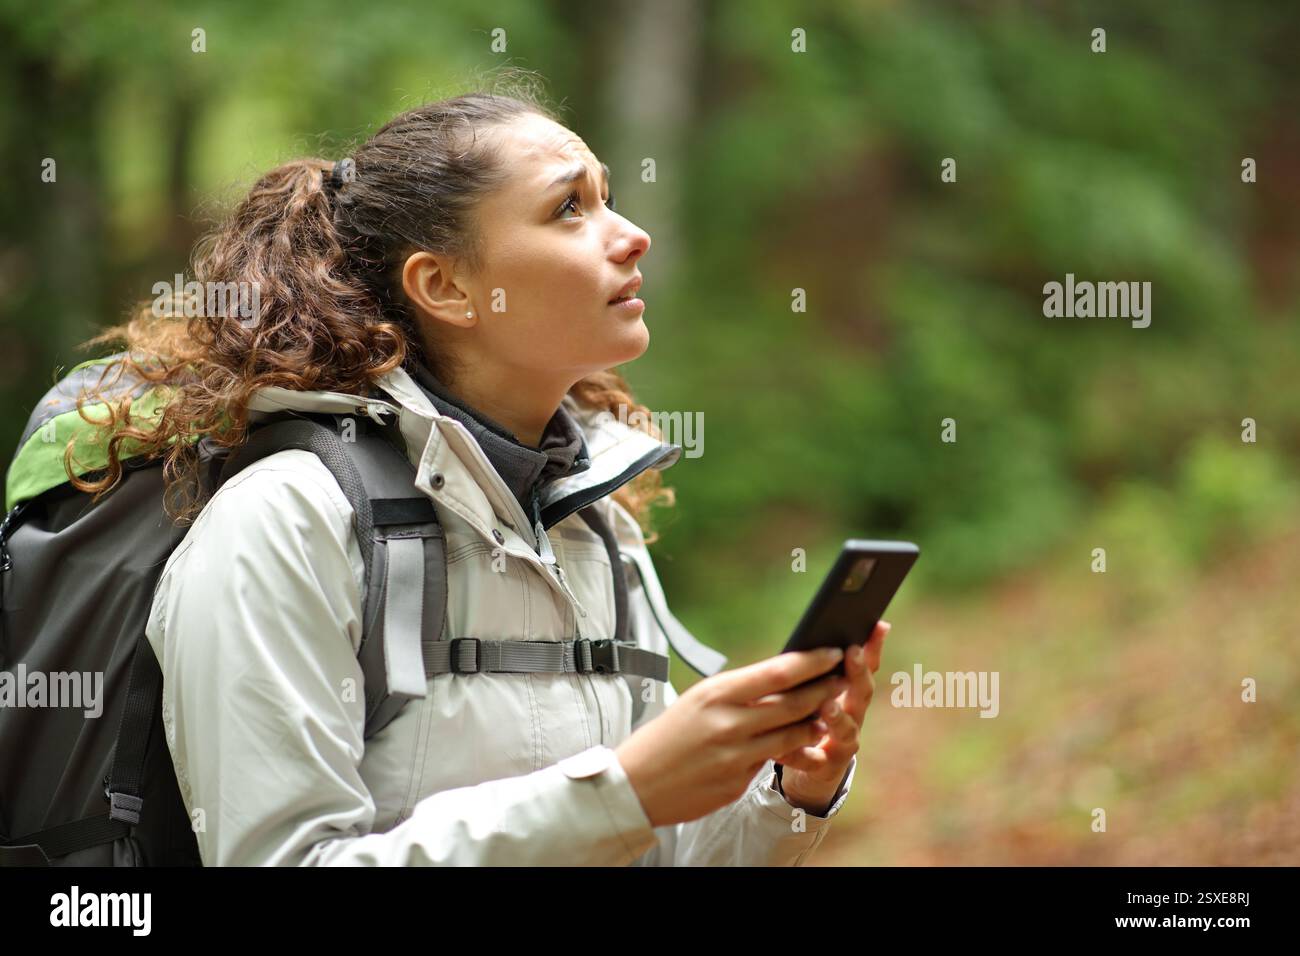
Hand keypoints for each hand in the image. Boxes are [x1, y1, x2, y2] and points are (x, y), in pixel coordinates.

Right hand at [616, 646, 850, 827]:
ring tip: (828, 714)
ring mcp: (735, 756)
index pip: (778, 672)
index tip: (832, 651)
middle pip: (794, 703)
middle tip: (843, 680)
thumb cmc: (666, 736)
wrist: (635, 783)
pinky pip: (772, 764)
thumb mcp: (698, 701)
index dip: (812, 661)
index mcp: (717, 693)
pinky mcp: (737, 783)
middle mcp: (729, 723)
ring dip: (815, 724)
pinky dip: (789, 752)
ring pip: (792, 736)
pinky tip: (802, 746)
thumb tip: (780, 680)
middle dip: (825, 691)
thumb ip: (738, 693)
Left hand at [776, 620, 889, 815]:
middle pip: (862, 693)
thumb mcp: (813, 691)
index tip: (878, 625)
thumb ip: (816, 669)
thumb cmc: (810, 720)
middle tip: (852, 652)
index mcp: (850, 693)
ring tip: (828, 706)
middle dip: (859, 672)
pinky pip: (815, 761)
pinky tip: (792, 750)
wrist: (811, 772)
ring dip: (839, 717)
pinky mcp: (824, 766)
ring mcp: (843, 743)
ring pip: (847, 730)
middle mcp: (853, 716)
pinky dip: (803, 754)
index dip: (874, 646)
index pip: (867, 666)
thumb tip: (812, 631)